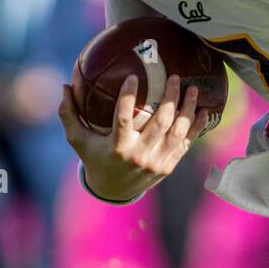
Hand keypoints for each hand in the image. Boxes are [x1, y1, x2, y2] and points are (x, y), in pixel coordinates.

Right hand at [57, 73, 204, 202]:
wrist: (114, 191)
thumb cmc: (95, 158)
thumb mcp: (78, 140)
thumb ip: (70, 114)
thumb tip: (64, 86)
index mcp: (117, 146)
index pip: (124, 117)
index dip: (129, 96)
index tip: (134, 76)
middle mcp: (139, 154)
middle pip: (160, 122)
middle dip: (170, 97)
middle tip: (175, 77)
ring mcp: (156, 161)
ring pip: (178, 132)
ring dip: (187, 108)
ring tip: (193, 89)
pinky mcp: (168, 166)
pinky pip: (187, 144)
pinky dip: (197, 127)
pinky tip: (204, 111)